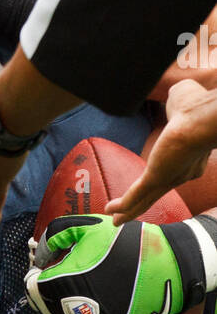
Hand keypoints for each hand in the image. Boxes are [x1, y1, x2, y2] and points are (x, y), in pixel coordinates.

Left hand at [24, 214, 186, 313]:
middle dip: (42, 300)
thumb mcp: (86, 226)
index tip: (40, 276)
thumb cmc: (126, 243)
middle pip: (41, 312)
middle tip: (51, 291)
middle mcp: (72, 310)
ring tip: (61, 309)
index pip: (31, 291)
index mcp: (63, 282)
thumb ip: (54, 237)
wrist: (169, 265)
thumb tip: (39, 257)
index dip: (33, 281)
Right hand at [106, 80, 216, 222]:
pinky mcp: (155, 179)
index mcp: (191, 158)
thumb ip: (178, 100)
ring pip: (144, 199)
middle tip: (126, 214)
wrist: (202, 120)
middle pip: (156, 194)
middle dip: (141, 205)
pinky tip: (111, 213)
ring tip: (115, 221)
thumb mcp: (185, 100)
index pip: (173, 173)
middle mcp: (181, 174)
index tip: (150, 183)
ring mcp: (168, 179)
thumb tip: (177, 92)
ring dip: (129, 211)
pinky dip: (123, 205)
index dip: (160, 180)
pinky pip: (135, 196)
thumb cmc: (197, 107)